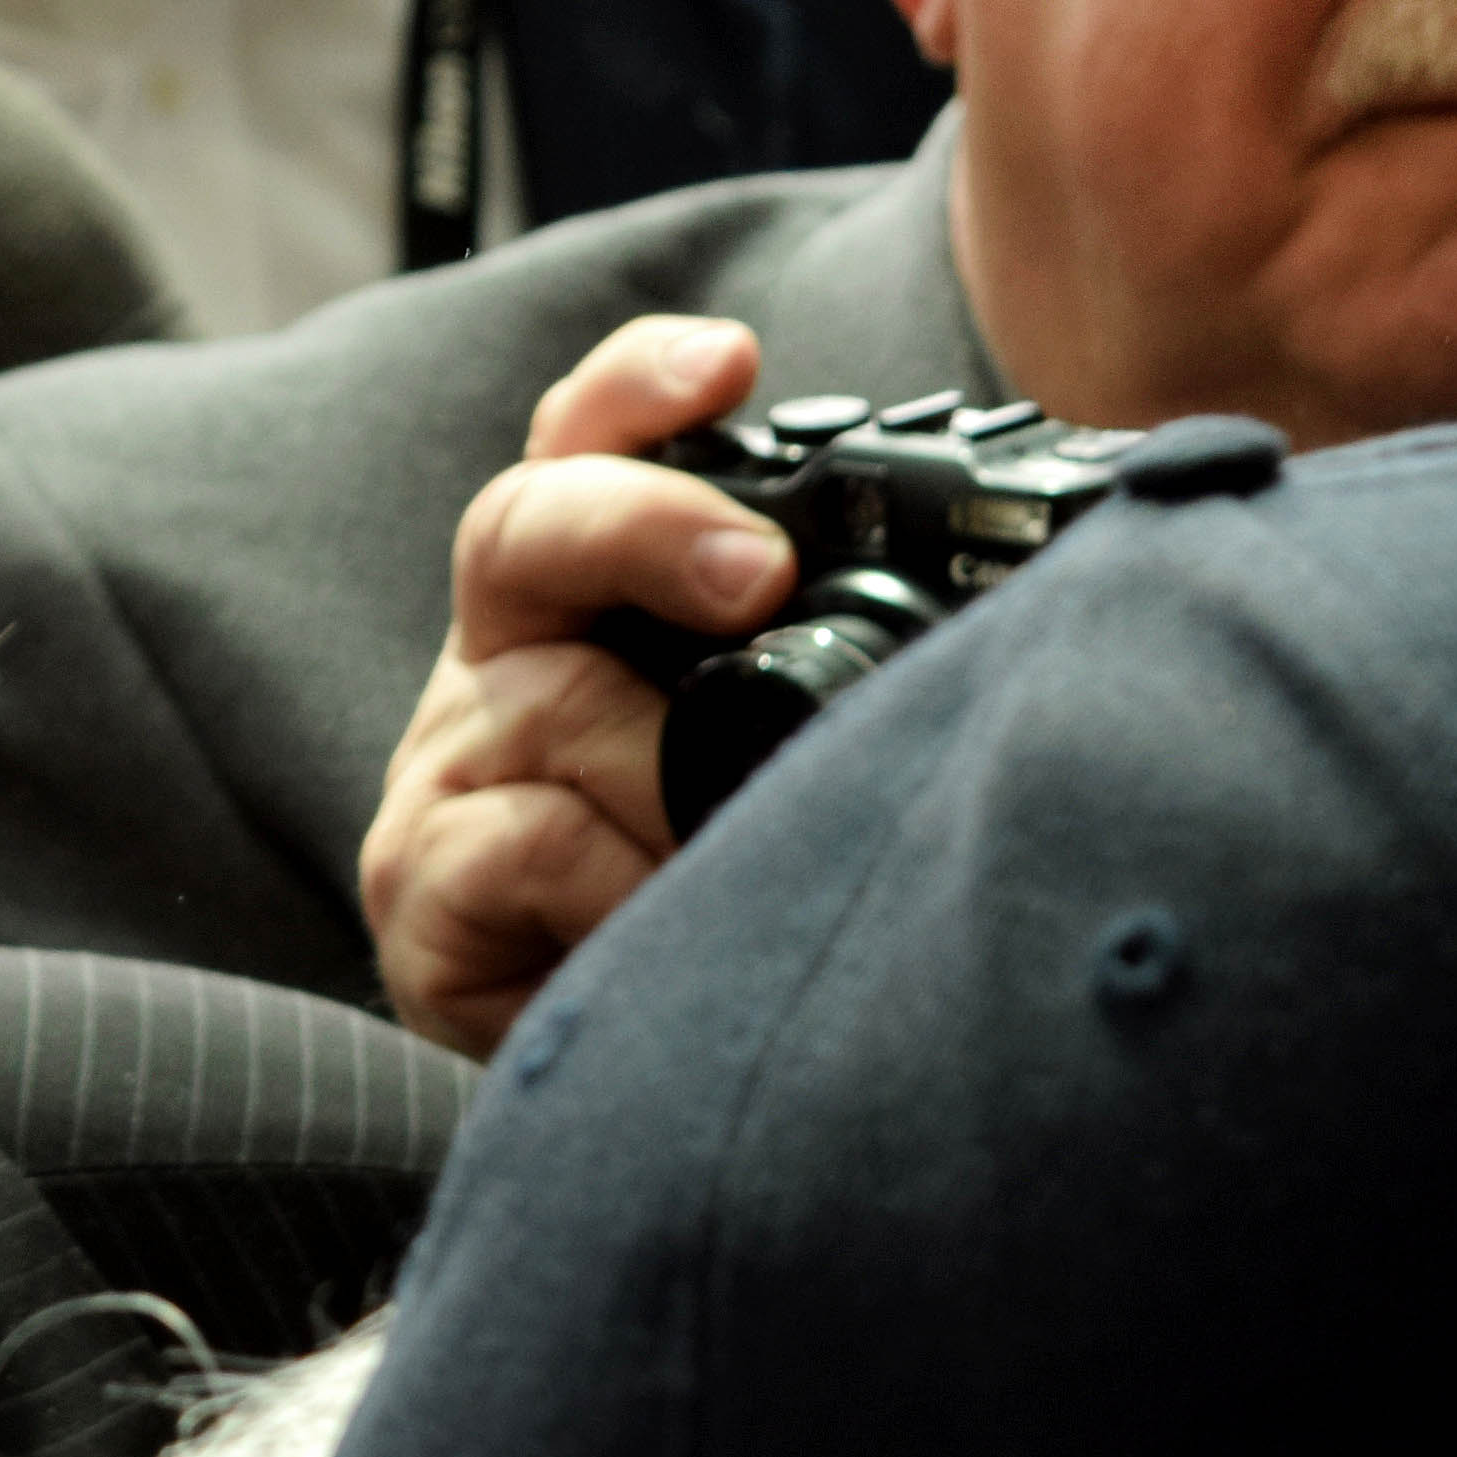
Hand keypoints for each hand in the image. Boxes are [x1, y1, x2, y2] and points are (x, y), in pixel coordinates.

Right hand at [359, 315, 793, 1058]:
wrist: (645, 1095)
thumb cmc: (732, 898)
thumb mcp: (786, 761)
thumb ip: (840, 670)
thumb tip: (1038, 593)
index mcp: (588, 607)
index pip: (584, 447)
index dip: (642, 387)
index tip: (731, 362)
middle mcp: (498, 665)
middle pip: (525, 528)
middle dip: (644, 524)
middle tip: (761, 575)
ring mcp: (444, 773)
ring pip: (557, 710)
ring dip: (676, 781)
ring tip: (751, 848)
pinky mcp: (417, 889)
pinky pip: (528, 845)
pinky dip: (623, 882)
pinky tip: (669, 923)